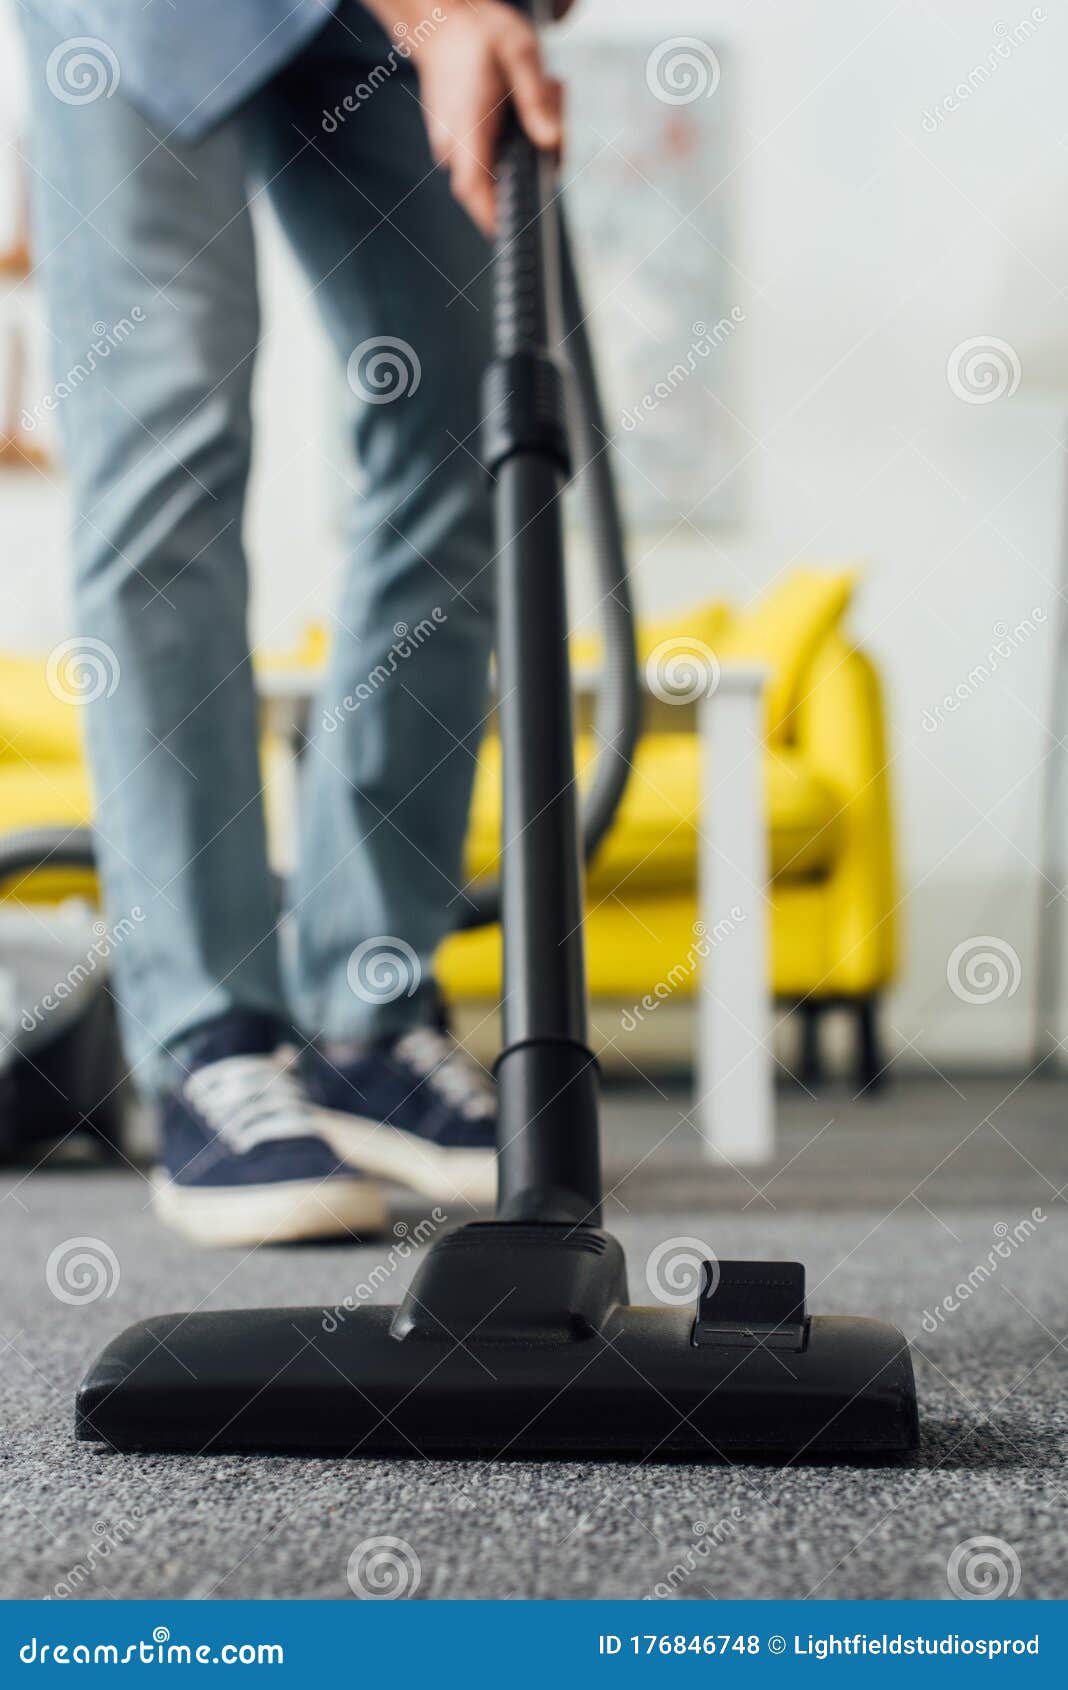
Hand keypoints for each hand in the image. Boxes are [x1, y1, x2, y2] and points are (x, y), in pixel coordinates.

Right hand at [365, 1, 564, 236]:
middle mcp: (453, 146)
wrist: (442, 22)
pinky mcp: (457, 148)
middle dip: (527, 173)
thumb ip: (537, 100)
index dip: (493, 218)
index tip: (514, 236)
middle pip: (491, 189)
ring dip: (522, 157)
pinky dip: (510, 149)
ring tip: (537, 96)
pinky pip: (487, 164)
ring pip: (491, 178)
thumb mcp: (520, 53)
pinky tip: (518, 111)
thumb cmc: (481, 34)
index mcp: (466, 126)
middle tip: (551, 116)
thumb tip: (552, 142)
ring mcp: (450, 149)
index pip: (474, 188)